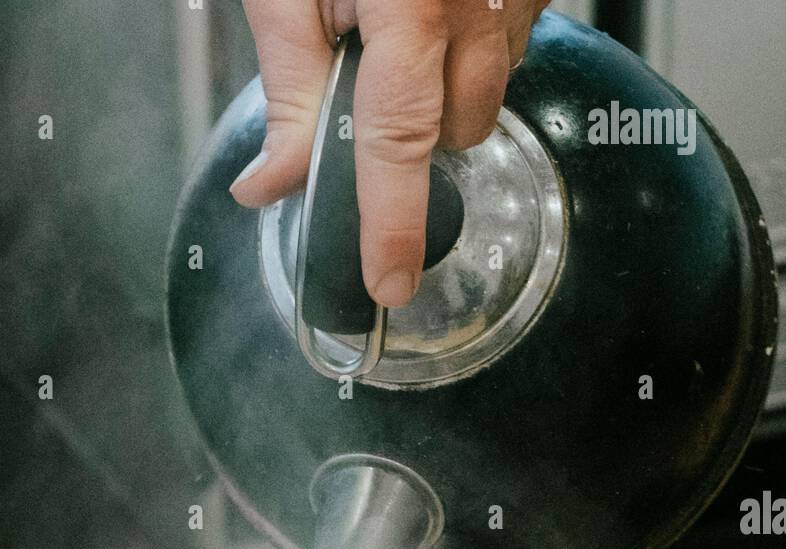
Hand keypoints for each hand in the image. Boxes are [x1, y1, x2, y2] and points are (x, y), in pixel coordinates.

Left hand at [231, 0, 541, 307]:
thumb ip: (285, 82)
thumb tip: (270, 181)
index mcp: (407, 4)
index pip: (396, 147)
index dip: (391, 226)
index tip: (389, 283)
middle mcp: (478, 1)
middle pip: (455, 130)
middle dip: (414, 136)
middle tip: (367, 76)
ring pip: (490, 91)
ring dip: (447, 91)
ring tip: (401, 24)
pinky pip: (515, 42)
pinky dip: (476, 46)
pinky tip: (440, 3)